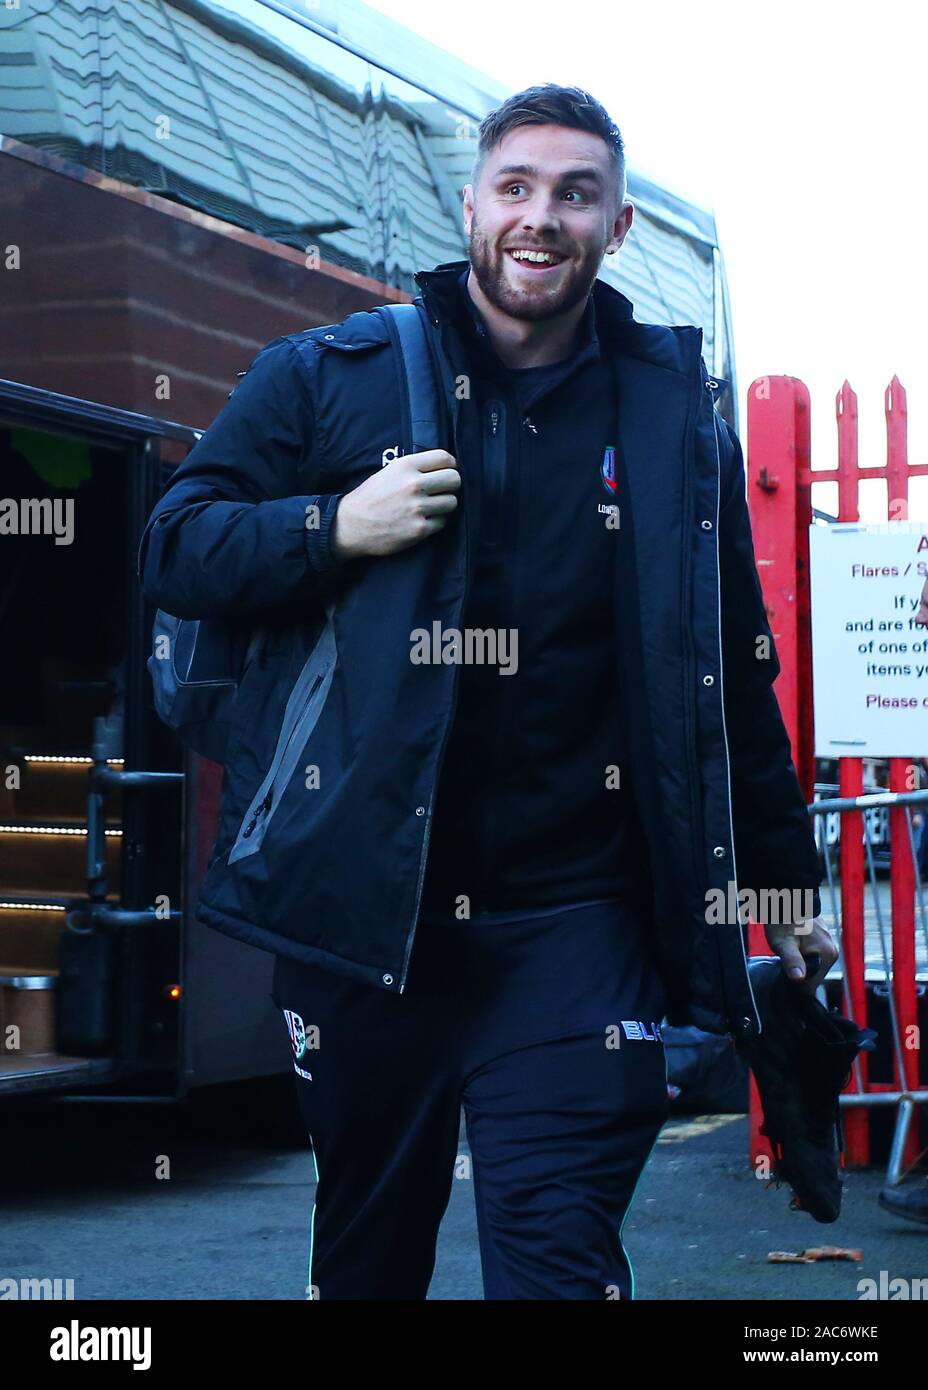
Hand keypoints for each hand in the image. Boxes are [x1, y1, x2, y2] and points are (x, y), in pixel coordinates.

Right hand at [330, 449, 460, 559]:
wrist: (351, 525)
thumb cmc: (371, 497)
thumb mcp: (389, 471)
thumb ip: (415, 467)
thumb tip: (445, 467)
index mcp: (405, 466)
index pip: (445, 458)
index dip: (450, 465)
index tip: (446, 472)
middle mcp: (413, 485)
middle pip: (455, 479)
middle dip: (451, 485)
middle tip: (441, 491)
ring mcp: (417, 508)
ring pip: (452, 502)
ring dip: (444, 505)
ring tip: (431, 507)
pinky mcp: (419, 529)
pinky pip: (443, 522)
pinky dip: (436, 522)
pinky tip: (423, 520)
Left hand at [764, 916, 837, 992]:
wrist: (786, 900)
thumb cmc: (784, 921)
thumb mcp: (784, 943)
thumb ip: (792, 961)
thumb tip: (799, 978)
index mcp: (827, 955)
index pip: (814, 983)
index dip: (798, 982)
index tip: (786, 972)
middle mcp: (832, 951)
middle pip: (814, 975)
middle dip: (800, 972)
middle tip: (786, 958)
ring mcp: (828, 945)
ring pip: (813, 966)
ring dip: (801, 963)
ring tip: (789, 951)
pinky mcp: (823, 940)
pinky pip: (813, 956)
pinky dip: (803, 955)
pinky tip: (794, 946)